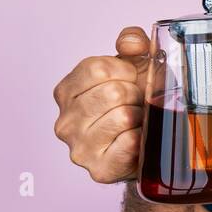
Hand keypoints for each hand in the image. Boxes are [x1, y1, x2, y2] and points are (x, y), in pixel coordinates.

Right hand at [52, 27, 151, 183]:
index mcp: (66, 91)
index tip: (130, 80)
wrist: (146, 143)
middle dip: (135, 95)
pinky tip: (138, 139)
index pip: (98, 68)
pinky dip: (143, 137)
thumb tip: (132, 43)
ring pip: (123, 117)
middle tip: (136, 104)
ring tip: (137, 121)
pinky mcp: (99, 169)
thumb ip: (133, 42)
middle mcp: (65, 121)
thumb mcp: (135, 64)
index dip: (125, 71)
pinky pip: (130, 143)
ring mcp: (79, 147)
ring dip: (140, 116)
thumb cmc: (135, 102)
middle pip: (112, 92)